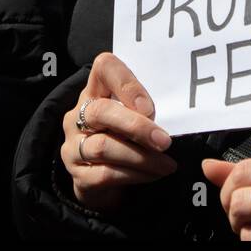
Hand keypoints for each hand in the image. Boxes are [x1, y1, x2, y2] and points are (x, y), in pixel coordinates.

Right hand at [62, 53, 177, 211]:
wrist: (102, 182)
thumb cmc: (124, 141)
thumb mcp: (132, 118)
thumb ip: (145, 112)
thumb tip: (177, 119)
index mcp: (95, 92)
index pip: (104, 67)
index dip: (126, 84)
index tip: (149, 108)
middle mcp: (78, 116)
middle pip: (101, 112)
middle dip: (137, 127)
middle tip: (164, 142)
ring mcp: (73, 146)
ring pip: (103, 147)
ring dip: (141, 157)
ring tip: (166, 165)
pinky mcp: (78, 175)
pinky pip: (106, 174)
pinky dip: (135, 175)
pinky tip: (153, 175)